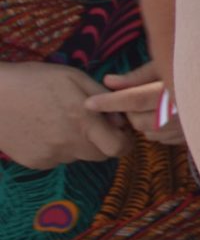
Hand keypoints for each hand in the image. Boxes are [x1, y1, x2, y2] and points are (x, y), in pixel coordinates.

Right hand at [0, 62, 130, 168]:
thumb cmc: (34, 80)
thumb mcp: (74, 77)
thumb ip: (102, 98)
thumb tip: (120, 119)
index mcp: (83, 122)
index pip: (117, 148)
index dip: (124, 142)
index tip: (121, 132)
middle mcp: (69, 144)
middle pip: (100, 155)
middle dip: (103, 142)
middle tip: (91, 124)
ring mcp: (50, 156)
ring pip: (78, 156)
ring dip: (79, 144)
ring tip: (61, 121)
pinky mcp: (35, 162)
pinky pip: (57, 159)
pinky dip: (58, 148)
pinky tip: (44, 129)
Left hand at [88, 62, 182, 145]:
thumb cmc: (190, 71)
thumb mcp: (166, 66)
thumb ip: (138, 76)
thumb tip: (108, 81)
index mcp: (174, 91)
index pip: (135, 99)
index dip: (110, 102)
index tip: (88, 103)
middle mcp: (181, 113)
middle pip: (138, 121)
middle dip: (131, 112)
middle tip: (136, 98)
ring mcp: (186, 128)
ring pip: (149, 132)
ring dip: (144, 121)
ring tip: (154, 106)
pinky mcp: (189, 138)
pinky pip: (162, 138)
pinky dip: (158, 129)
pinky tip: (166, 115)